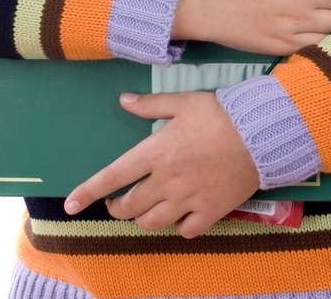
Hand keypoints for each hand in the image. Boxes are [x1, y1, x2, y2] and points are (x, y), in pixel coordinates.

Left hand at [64, 91, 259, 238]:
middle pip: (130, 207)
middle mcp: (167, 180)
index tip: (70, 204)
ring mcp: (189, 199)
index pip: (113, 177)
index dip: (88, 192)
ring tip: (143, 211)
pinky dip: (178, 226)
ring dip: (142, 219)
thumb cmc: (218, 114)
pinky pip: (186, 230)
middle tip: (118, 203)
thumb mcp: (181, 102)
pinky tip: (179, 217)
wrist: (260, 134)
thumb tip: (123, 100)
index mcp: (155, 153)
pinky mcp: (211, 211)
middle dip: (117, 208)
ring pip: (153, 223)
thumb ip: (149, 105)